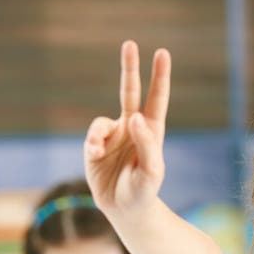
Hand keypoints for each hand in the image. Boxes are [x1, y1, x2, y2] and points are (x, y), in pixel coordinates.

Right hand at [84, 41, 169, 215]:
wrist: (125, 210)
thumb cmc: (144, 191)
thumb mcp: (151, 171)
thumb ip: (146, 143)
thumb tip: (134, 116)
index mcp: (151, 130)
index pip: (156, 98)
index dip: (160, 76)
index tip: (162, 53)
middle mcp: (132, 127)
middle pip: (130, 91)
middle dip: (129, 68)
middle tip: (130, 43)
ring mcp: (113, 135)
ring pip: (101, 122)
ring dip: (98, 134)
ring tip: (98, 150)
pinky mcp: (95, 146)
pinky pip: (91, 136)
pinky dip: (92, 143)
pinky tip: (95, 155)